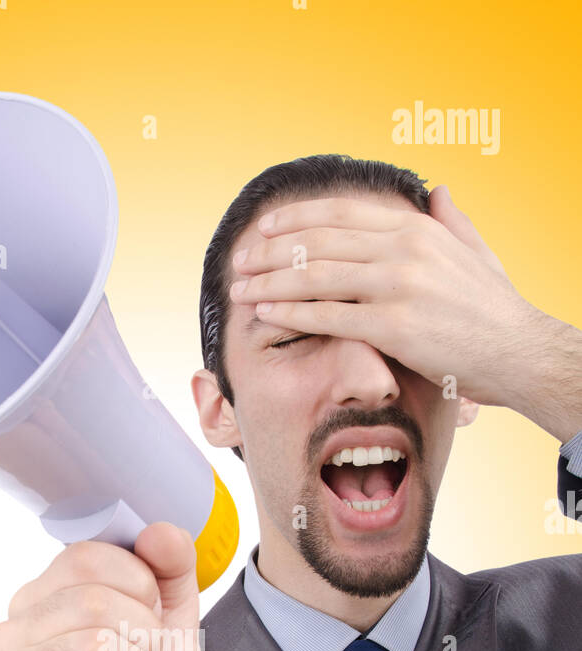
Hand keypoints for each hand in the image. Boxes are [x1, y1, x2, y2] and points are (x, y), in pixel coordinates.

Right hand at [0, 523, 201, 650]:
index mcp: (37, 600)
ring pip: (97, 650)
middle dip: (147, 644)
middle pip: (96, 604)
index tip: (148, 627)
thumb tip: (159, 532)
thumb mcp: (171, 626)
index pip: (86, 559)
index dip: (140, 589)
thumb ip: (171, 571)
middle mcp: (9, 635)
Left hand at [229, 189, 543, 407]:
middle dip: (272, 252)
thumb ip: (451, 220)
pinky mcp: (395, 326)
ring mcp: (398, 286)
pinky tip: (265, 316)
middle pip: (320, 242)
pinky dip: (291, 314)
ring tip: (240, 292)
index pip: (342, 215)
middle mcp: (404, 249)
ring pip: (317, 277)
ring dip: (271, 284)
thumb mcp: (475, 251)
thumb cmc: (495, 309)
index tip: (265, 228)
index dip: (297, 219)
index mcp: (417, 228)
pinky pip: (329, 316)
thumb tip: (438, 190)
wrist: (518, 351)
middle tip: (240, 262)